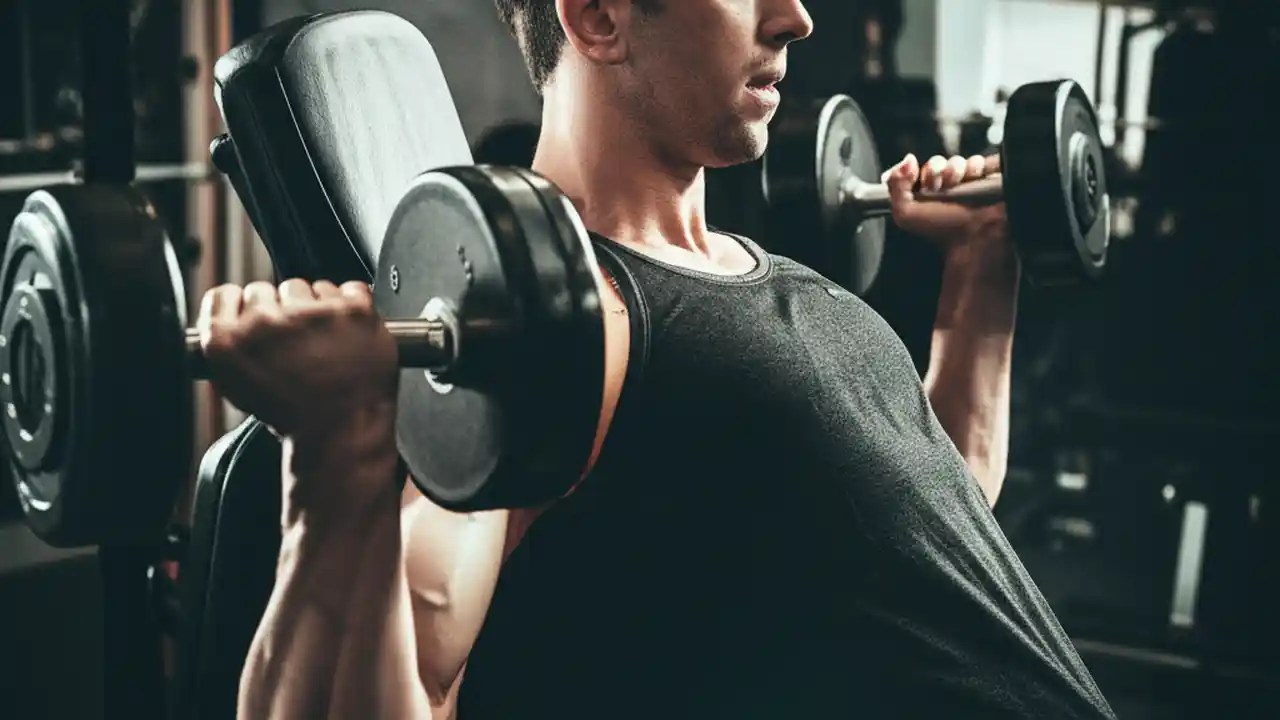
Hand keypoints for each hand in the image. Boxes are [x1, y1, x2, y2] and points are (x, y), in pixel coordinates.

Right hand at [197, 279, 399, 438]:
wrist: (343, 432)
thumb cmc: (294, 416)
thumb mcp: (237, 387)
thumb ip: (227, 344)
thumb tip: (228, 314)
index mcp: (229, 340)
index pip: (226, 294)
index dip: (244, 307)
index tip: (257, 320)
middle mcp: (267, 321)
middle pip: (267, 288)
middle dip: (281, 310)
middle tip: (297, 343)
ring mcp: (312, 312)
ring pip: (309, 287)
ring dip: (317, 307)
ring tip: (325, 345)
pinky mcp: (352, 310)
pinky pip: (350, 289)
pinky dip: (351, 308)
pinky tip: (347, 336)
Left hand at [882, 153, 1012, 265]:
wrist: (976, 238)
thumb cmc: (943, 232)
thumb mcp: (905, 214)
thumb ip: (895, 186)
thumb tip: (907, 160)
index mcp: (925, 197)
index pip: (917, 171)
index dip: (918, 172)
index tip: (923, 183)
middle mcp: (947, 189)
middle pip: (937, 162)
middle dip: (936, 169)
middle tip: (940, 185)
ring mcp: (968, 183)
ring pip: (958, 160)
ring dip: (955, 168)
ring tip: (958, 184)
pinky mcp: (988, 177)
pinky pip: (979, 160)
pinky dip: (976, 165)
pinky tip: (974, 178)